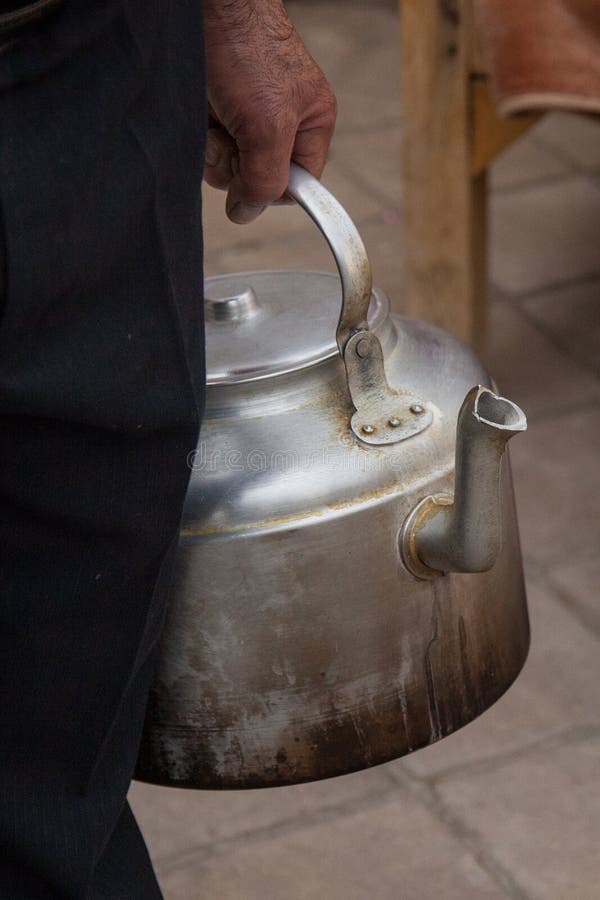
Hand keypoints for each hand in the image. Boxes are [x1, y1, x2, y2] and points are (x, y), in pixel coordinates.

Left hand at [203, 0, 336, 223]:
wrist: (210, 3)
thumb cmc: (249, 49)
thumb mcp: (268, 126)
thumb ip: (266, 179)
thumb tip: (247, 213)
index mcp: (311, 125)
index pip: (298, 186)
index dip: (271, 189)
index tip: (251, 181)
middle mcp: (280, 124)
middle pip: (255, 178)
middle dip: (234, 162)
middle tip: (229, 130)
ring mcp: (245, 117)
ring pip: (225, 164)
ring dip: (212, 144)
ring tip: (213, 109)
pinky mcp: (216, 108)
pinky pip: (205, 143)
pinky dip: (197, 130)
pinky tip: (201, 105)